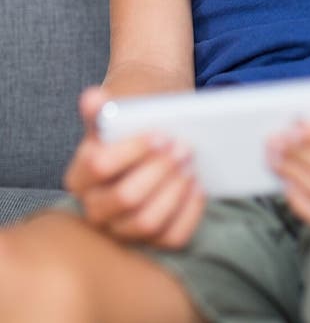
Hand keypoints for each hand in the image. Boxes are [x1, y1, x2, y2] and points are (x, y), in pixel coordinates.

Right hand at [63, 85, 205, 248]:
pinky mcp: (150, 242)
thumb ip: (102, 109)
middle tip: (184, 147)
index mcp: (80, 176)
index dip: (133, 150)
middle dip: (159, 170)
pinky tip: (198, 186)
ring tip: (191, 164)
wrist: (150, 143)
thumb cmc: (131, 129)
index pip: (99, 166)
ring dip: (174, 190)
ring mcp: (122, 230)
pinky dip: (188, 212)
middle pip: (126, 197)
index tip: (160, 134)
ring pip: (147, 222)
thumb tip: (92, 98)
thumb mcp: (116, 116)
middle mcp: (95, 209)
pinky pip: (171, 238)